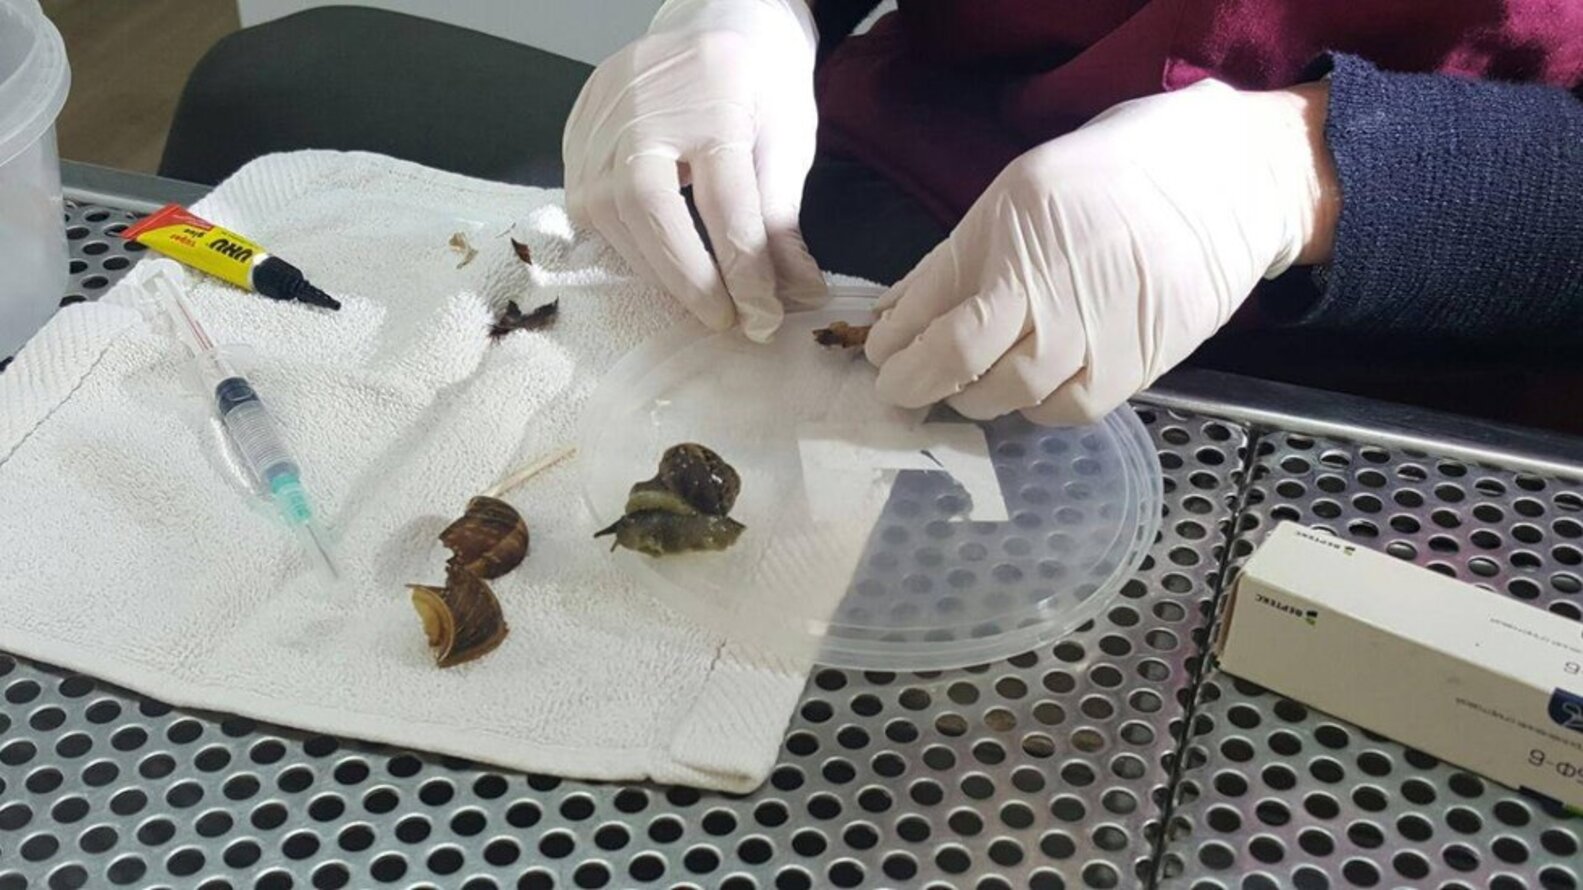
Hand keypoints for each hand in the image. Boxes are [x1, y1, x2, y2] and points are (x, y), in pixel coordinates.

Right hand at [563, 0, 827, 341]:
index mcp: (712, 97)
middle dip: (688, 278)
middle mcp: (643, 105)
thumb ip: (782, 217)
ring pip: (611, 213)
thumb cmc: (759, 78)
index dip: (745, 270)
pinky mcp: (576, 131)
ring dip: (655, 269)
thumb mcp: (787, 137)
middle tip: (724, 320)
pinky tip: (659, 263)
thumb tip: (796, 293)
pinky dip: (625, 244)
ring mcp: (600, 116)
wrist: (714, 18)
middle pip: (651, 208)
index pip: (725, 203)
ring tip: (697, 298)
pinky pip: (588, 204)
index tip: (763, 317)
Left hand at [865, 79, 1338, 424]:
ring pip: (1014, 399)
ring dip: (977, 396)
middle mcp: (1054, 300)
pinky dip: (1035, 406)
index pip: (942, 333)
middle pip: (970, 371)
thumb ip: (952, 264)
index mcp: (1016, 250)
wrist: (1218, 184)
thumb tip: (893, 318)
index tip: (883, 364)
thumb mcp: (1011, 198)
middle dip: (927, 384)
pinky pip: (1067, 411)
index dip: (901, 360)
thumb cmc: (1101, 179)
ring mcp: (1098, 341)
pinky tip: (1028, 387)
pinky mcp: (1136, 370)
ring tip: (969, 381)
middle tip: (915, 382)